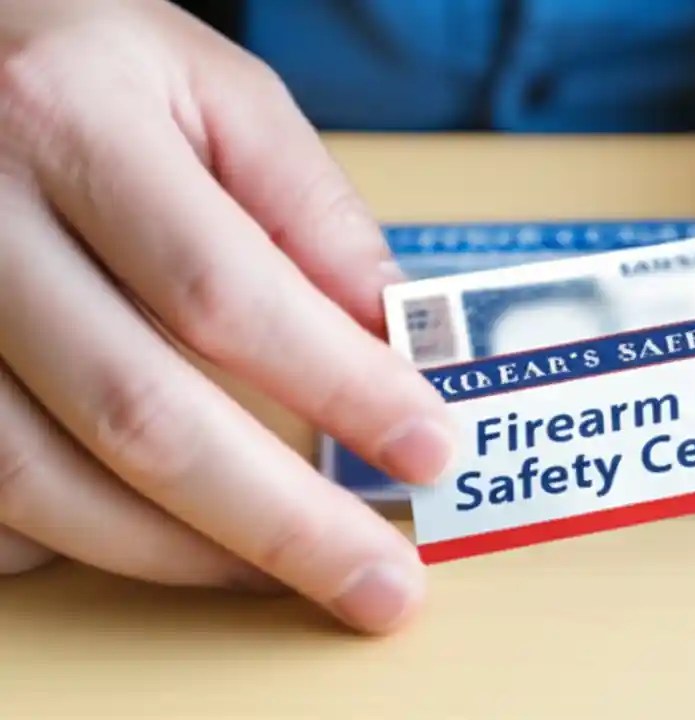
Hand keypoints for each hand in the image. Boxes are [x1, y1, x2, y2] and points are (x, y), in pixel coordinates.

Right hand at [0, 0, 451, 633]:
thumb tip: (395, 335)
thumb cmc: (84, 60)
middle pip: (137, 414)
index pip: (224, 292)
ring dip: (184, 553)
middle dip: (278, 522)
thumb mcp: (211, 88)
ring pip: (41, 479)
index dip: (337, 387)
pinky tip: (159, 536)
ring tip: (288, 571)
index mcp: (70, 122)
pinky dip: (74, 537)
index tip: (427, 449)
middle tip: (381, 586)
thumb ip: (309, 208)